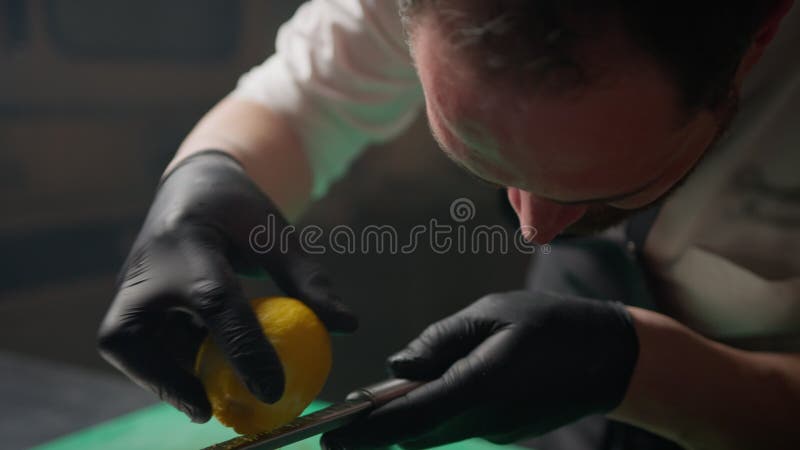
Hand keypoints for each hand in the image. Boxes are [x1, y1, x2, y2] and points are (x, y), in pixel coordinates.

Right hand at [97, 151, 356, 421]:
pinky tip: (206, 372)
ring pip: (131, 346)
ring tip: (212, 397)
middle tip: (207, 409)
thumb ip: (307, 279)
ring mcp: (129, 287)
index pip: (215, 301)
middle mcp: (145, 267)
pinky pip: (140, 345)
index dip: (244, 349)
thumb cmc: (240, 210)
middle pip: (134, 335)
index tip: (273, 388)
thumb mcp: (276, 234)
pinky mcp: (127, 302)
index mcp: (190, 239)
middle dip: (165, 379)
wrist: (192, 186)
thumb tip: (348, 325)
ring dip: (171, 375)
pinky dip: (172, 364)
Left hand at [322, 291, 637, 448]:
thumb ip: (440, 340)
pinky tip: (423, 397)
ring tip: (369, 411)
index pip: (412, 415)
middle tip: (336, 429)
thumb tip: (396, 368)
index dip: (367, 429)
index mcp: (480, 383)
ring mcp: (496, 430)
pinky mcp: (504, 431)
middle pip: (416, 432)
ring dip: (401, 424)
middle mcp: (485, 417)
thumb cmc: (549, 323)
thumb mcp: (492, 313)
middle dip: (374, 432)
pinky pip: (455, 425)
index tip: (331, 435)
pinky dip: (431, 416)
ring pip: (433, 431)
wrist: (607, 357)